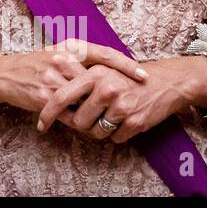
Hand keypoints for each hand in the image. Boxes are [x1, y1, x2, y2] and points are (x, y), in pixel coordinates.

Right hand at [0, 38, 148, 119]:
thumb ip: (82, 59)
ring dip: (94, 111)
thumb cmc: (36, 65)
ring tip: (102, 119)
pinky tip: (79, 123)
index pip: (104, 53)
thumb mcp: (58, 53)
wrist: (4, 74)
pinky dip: (77, 120)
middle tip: (127, 104)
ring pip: (86, 100)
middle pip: (98, 81)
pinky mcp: (45, 97)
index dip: (126, 65)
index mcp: (69, 46)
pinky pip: (70, 114)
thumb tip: (112, 70)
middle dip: (111, 95)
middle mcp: (62, 59)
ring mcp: (53, 79)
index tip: (144, 75)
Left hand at [37, 55, 206, 143]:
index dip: (48, 113)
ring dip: (98, 130)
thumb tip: (51, 97)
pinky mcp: (134, 122)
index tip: (41, 125)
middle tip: (87, 121)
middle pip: (78, 121)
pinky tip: (123, 121)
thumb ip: (78, 81)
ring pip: (95, 132)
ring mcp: (121, 106)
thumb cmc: (127, 77)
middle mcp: (106, 89)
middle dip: (80, 125)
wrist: (165, 83)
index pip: (61, 97)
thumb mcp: (102, 69)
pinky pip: (114, 138)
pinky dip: (116, 134)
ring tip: (109, 117)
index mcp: (94, 73)